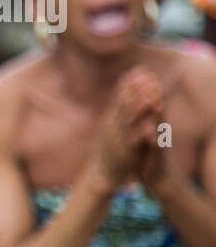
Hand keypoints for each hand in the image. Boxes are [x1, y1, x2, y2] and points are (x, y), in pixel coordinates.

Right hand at [93, 67, 162, 188]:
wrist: (100, 176)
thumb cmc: (108, 152)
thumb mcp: (110, 130)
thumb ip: (115, 113)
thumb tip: (120, 96)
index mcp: (111, 122)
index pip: (120, 99)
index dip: (129, 85)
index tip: (138, 70)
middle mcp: (113, 128)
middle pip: (123, 107)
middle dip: (133, 91)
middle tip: (142, 76)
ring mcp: (117, 141)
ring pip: (128, 123)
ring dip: (137, 109)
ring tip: (147, 96)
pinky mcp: (123, 155)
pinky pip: (132, 144)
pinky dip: (139, 134)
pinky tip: (147, 127)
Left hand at [133, 76, 177, 195]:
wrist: (157, 178)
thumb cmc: (148, 153)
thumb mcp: (143, 132)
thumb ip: (142, 116)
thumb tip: (138, 99)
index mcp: (151, 122)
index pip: (148, 102)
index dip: (143, 87)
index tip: (137, 71)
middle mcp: (157, 129)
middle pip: (155, 108)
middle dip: (151, 93)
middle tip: (148, 76)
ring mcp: (158, 141)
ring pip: (158, 124)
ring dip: (156, 111)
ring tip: (154, 97)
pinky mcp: (156, 156)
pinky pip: (155, 146)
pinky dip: (151, 138)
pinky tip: (148, 130)